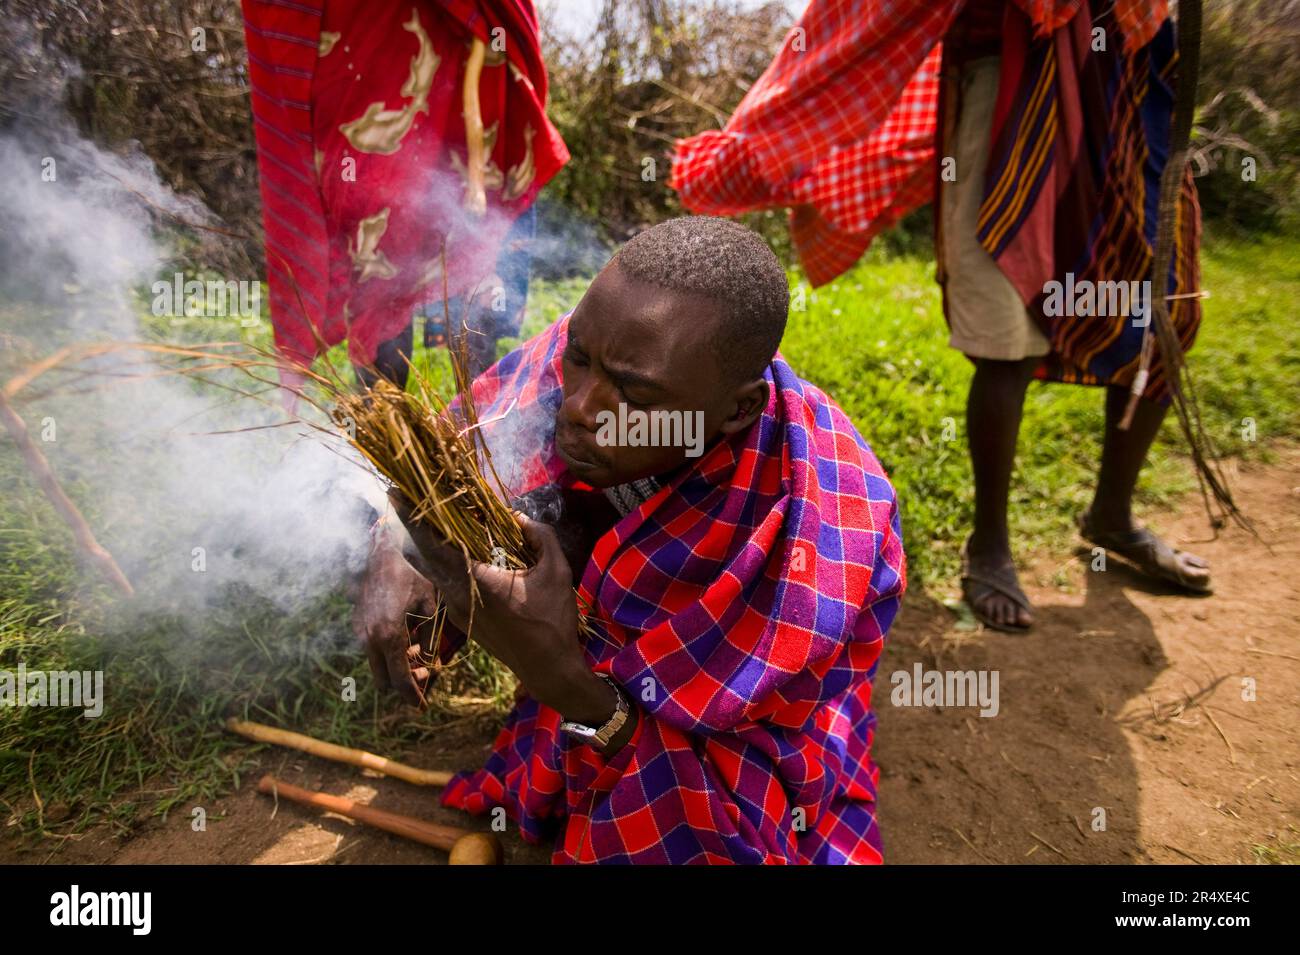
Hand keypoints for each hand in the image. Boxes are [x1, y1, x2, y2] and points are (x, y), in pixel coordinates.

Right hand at [352, 519, 441, 707]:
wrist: (377, 550)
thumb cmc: (410, 573)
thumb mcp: (429, 603)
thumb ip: (430, 636)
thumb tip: (431, 662)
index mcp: (389, 636)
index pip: (400, 679)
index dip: (412, 696)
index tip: (422, 706)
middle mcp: (369, 639)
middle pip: (385, 680)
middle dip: (406, 681)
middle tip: (427, 672)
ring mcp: (360, 631)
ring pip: (377, 665)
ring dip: (397, 665)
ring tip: (419, 648)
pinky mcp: (357, 624)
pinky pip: (372, 649)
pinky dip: (388, 652)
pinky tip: (406, 635)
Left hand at [390, 491, 615, 725]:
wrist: (548, 669)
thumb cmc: (554, 620)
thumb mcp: (557, 571)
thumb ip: (539, 536)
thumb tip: (518, 516)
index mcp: (477, 581)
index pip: (435, 543)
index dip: (413, 517)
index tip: (395, 494)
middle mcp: (458, 595)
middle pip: (424, 553)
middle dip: (411, 523)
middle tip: (400, 495)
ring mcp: (456, 609)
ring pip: (434, 569)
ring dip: (429, 543)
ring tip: (427, 515)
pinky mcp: (461, 618)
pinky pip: (446, 582)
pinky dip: (445, 562)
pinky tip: (456, 548)